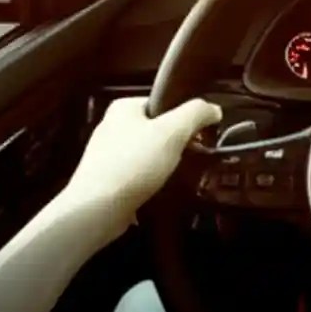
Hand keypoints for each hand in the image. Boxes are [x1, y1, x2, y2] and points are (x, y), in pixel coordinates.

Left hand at [60, 97, 221, 234]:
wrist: (96, 208)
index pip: (162, 103)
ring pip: (146, 153)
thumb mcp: (172, 132)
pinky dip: (148, 181)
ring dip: (162, 163)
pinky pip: (135, 174)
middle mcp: (110, 125)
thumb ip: (196, 114)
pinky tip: (156, 190)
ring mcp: (105, 153)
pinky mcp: (104, 178)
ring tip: (174, 176)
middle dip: (174, 143)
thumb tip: (214, 109)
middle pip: (155, 129)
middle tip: (191, 156)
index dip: (183, 117)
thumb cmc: (134, 163)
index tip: (198, 135)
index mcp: (123, 107)